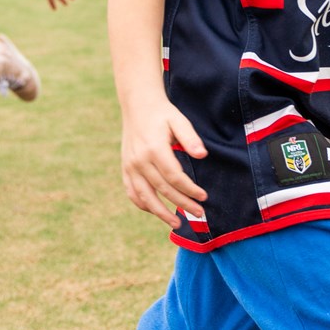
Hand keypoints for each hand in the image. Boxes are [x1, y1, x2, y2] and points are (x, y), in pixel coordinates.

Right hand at [120, 97, 207, 229]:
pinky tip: (156, 211)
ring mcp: (130, 166)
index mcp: (154, 148)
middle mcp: (139, 160)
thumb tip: (203, 155)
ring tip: (177, 224)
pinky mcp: (125, 168)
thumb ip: (191, 138)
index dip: (190, 189)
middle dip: (182, 203)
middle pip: (163, 189)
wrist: (137, 105)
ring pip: (145, 196)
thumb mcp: (179, 120)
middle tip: (199, 214)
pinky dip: (143, 204)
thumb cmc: (162, 113)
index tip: (204, 197)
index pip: (174, 177)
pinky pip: (132, 192)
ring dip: (161, 213)